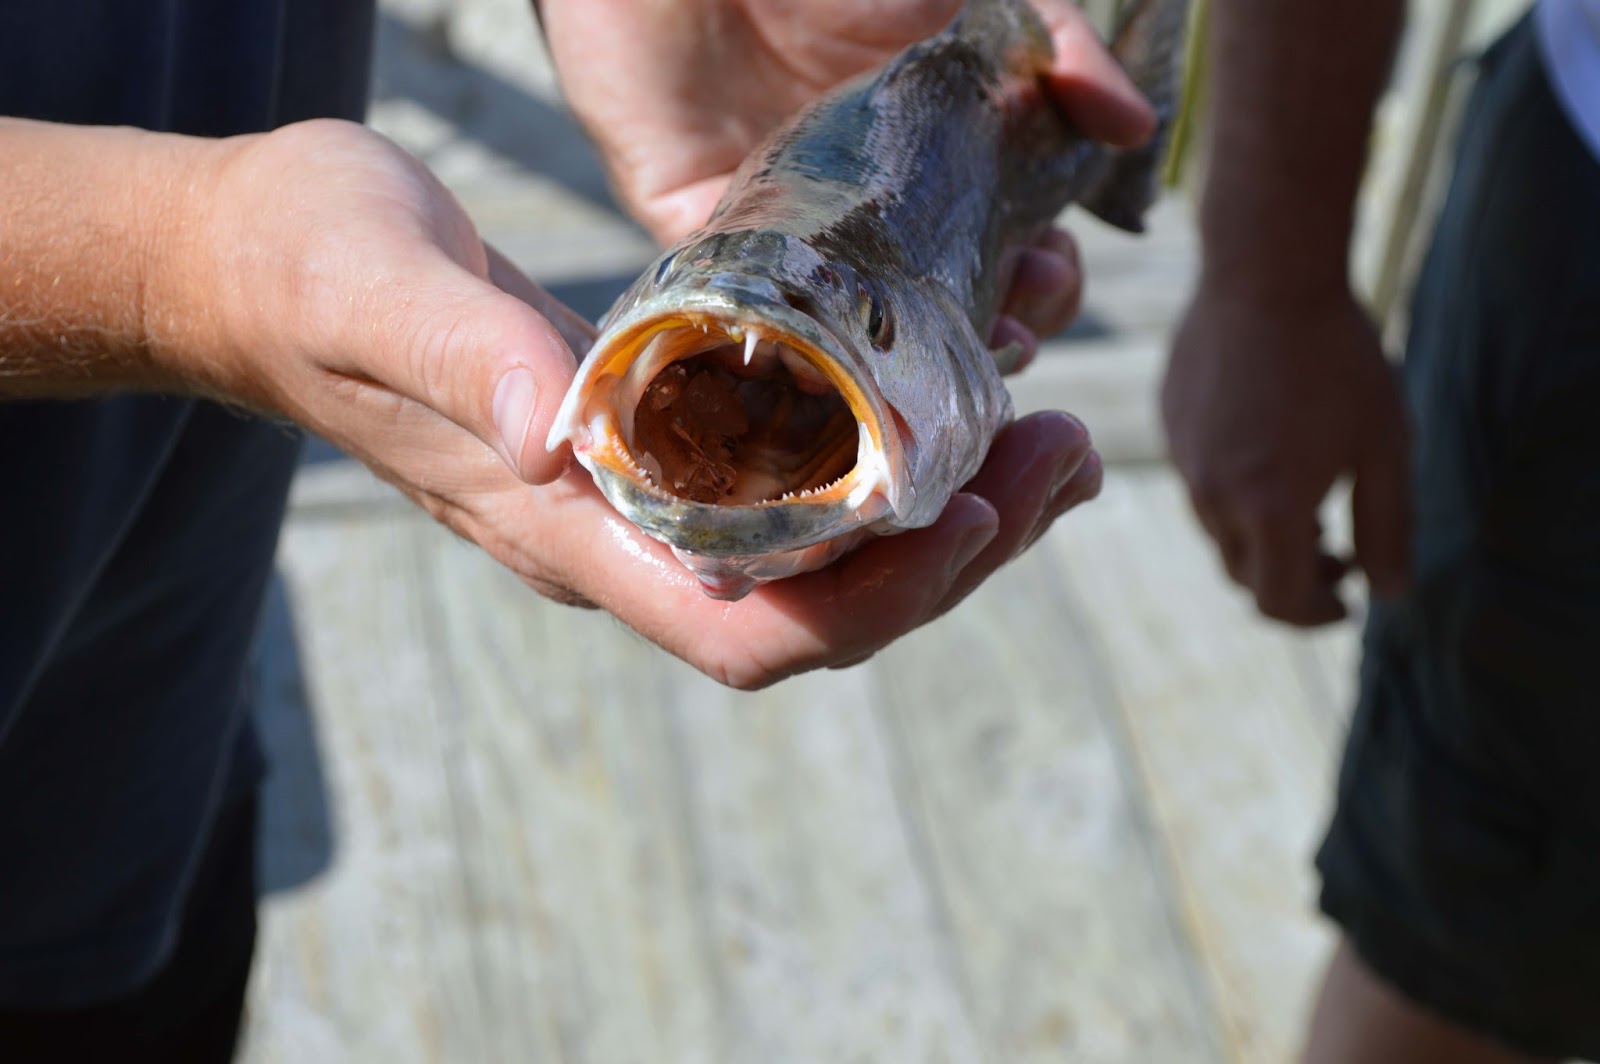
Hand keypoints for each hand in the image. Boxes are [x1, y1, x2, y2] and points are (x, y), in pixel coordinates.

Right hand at [151, 118, 1101, 688]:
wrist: (255, 266)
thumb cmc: (304, 272)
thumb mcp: (372, 288)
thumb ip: (460, 359)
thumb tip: (560, 439)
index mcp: (565, 534)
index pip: (745, 631)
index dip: (872, 605)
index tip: (978, 517)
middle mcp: (619, 540)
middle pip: (818, 612)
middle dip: (953, 560)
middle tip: (1067, 458)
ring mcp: (639, 501)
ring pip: (822, 561)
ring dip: (945, 518)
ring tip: (1051, 440)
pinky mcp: (653, 445)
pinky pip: (795, 489)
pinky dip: (887, 464)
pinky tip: (950, 405)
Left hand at [540, 0, 1154, 355]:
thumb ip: (1055, 44)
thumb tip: (1133, 128)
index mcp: (935, 170)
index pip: (1007, 255)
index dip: (1039, 280)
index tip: (1048, 270)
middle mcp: (871, 220)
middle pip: (948, 317)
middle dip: (994, 335)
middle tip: (1007, 323)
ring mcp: (795, 238)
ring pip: (865, 342)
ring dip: (916, 366)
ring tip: (947, 349)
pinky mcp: (710, 245)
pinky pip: (762, 326)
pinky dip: (808, 354)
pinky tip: (848, 357)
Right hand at [1162, 280, 1410, 624]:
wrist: (1264, 271)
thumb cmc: (1337, 356)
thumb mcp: (1385, 445)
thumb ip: (1388, 529)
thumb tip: (1391, 594)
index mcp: (1270, 510)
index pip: (1281, 604)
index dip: (1319, 614)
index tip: (1350, 597)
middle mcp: (1213, 497)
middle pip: (1244, 574)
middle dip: (1291, 578)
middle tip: (1338, 550)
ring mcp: (1183, 461)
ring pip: (1218, 528)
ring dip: (1261, 532)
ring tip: (1305, 491)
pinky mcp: (1170, 427)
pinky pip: (1198, 478)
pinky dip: (1234, 486)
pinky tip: (1270, 438)